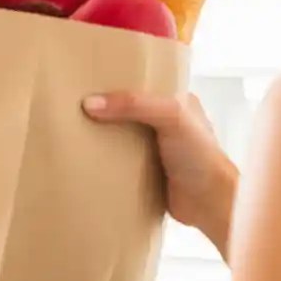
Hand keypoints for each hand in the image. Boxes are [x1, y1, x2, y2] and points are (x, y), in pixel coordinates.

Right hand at [83, 91, 238, 258]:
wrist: (209, 204)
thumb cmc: (201, 156)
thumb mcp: (171, 116)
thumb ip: (134, 105)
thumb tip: (91, 103)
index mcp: (175, 102)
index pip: (141, 83)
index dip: (117, 78)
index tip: (88, 76)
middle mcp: (164, 123)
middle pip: (126, 110)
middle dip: (104, 108)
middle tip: (72, 102)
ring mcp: (154, 149)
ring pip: (120, 136)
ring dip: (101, 135)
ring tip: (71, 127)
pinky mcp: (145, 172)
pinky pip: (119, 161)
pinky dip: (104, 159)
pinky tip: (85, 156)